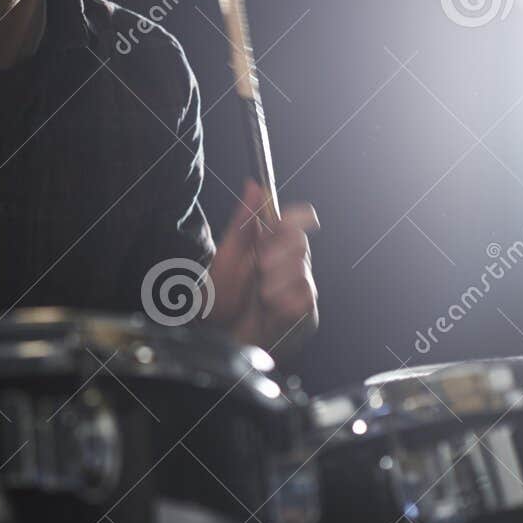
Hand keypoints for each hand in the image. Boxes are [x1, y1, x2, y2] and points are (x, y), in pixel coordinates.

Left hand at [206, 179, 320, 356]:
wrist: (217, 337)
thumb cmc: (219, 298)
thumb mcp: (225, 256)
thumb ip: (242, 222)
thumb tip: (254, 185)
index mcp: (270, 246)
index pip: (297, 221)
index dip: (299, 217)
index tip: (301, 219)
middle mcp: (289, 264)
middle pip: (300, 242)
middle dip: (277, 253)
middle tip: (260, 267)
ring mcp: (300, 289)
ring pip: (301, 271)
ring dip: (276, 281)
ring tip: (260, 294)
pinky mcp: (305, 314)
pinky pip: (303, 298)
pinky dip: (283, 302)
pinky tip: (270, 309)